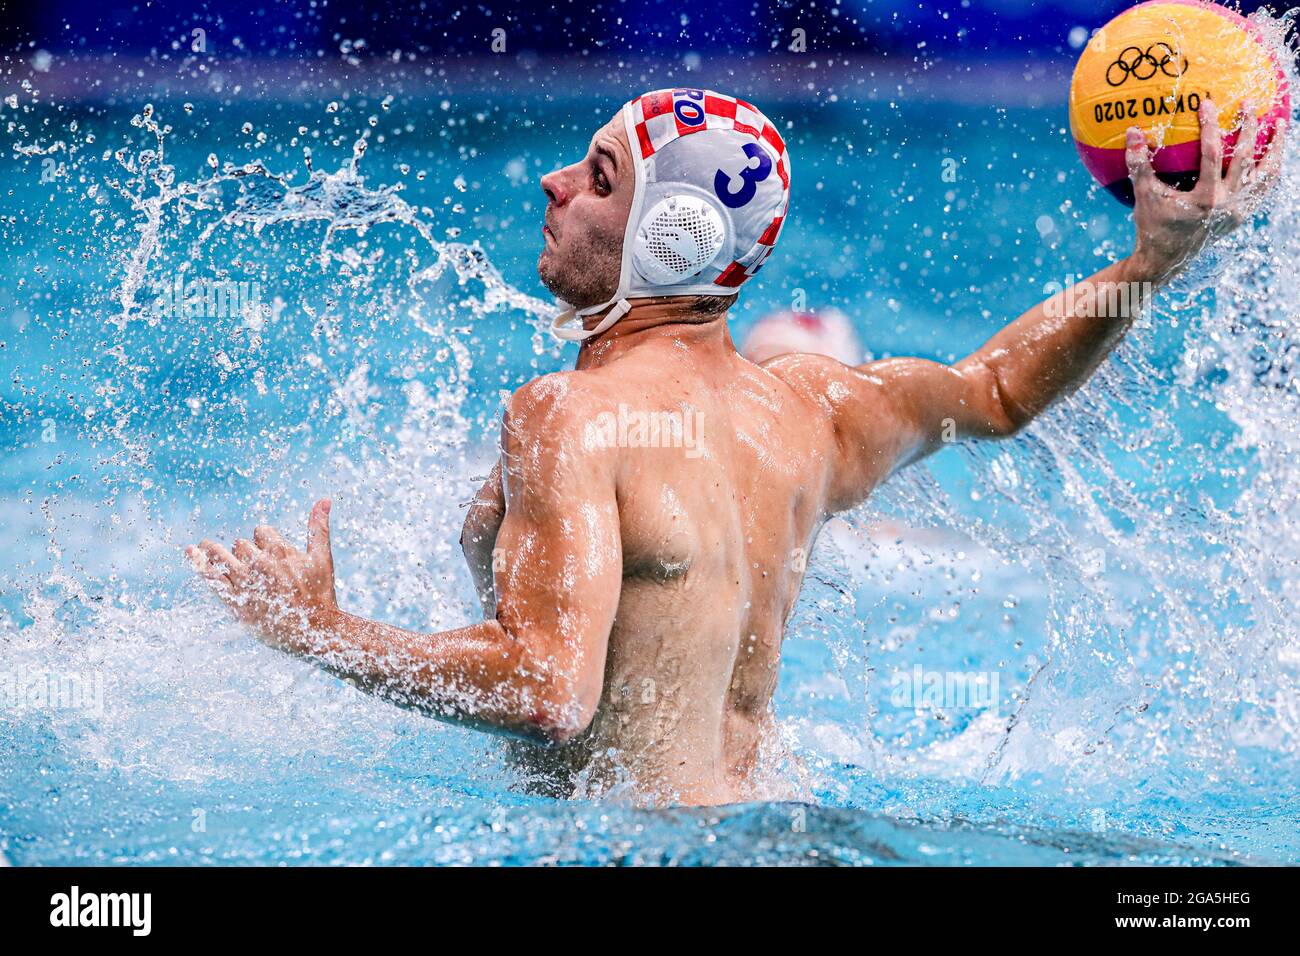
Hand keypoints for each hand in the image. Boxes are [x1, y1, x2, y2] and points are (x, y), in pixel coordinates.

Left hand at [188, 498, 339, 653]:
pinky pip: (210, 576)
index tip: (267, 553)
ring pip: (220, 554)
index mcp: (281, 550)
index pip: (261, 531)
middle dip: (243, 552)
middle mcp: (261, 564)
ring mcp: (246, 582)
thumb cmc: (321, 595)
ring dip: (213, 551)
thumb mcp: (322, 558)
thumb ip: (318, 527)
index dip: (263, 541)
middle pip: (240, 544)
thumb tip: (325, 498)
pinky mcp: (234, 600)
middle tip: (250, 566)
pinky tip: (190, 552)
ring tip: (205, 549)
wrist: (315, 631)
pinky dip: (198, 562)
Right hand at [1127, 99, 1279, 284]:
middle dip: (1250, 128)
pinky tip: (1270, 154)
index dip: (1211, 126)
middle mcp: (1227, 204)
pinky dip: (1269, 170)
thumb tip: (1132, 132)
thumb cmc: (1152, 226)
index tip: (1207, 104)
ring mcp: (1238, 211)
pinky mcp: (1242, 216)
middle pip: (1247, 159)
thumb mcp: (1144, 196)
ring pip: (1266, 175)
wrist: (1166, 259)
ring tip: (1279, 124)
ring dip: (1274, 148)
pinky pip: (1264, 189)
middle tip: (1250, 104)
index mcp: (1205, 199)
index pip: (1213, 154)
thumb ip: (1139, 165)